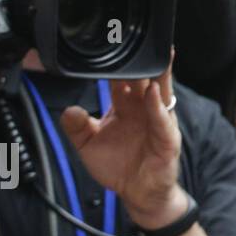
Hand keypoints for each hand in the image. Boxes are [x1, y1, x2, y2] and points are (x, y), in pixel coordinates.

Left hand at [59, 59, 185, 228]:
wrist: (137, 193)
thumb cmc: (119, 166)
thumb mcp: (88, 146)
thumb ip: (77, 128)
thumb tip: (69, 110)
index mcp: (126, 107)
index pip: (122, 79)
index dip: (118, 64)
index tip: (111, 45)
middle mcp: (143, 110)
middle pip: (144, 78)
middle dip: (142, 61)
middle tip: (135, 42)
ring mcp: (157, 121)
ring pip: (160, 92)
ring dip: (158, 75)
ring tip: (155, 57)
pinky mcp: (167, 137)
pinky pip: (162, 118)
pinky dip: (157, 104)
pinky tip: (153, 91)